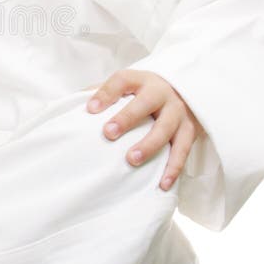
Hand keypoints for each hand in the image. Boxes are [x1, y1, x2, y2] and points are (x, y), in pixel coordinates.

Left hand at [84, 70, 204, 189]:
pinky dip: (173, 168)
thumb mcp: (126, 87)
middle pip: (145, 103)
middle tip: (109, 133)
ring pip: (165, 128)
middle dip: (127, 118)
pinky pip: (183, 149)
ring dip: (149, 145)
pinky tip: (162, 183)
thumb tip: (74, 107)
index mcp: (140, 80)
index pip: (122, 81)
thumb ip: (102, 93)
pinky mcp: (190, 130)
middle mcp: (161, 93)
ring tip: (131, 160)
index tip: (90, 109)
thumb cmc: (143, 93)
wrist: (184, 91)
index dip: (106, 94)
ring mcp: (177, 112)